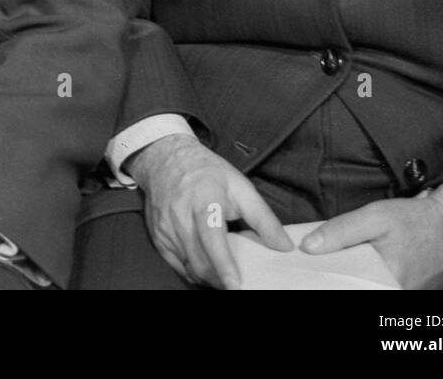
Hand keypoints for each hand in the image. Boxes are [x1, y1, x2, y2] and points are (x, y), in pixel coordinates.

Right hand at [131, 133, 291, 288]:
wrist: (165, 157)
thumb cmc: (208, 173)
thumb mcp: (241, 187)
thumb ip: (264, 218)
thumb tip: (284, 247)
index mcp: (204, 200)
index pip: (212, 237)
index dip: (223, 263)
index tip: (235, 285)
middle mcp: (180, 215)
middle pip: (200, 260)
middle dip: (221, 280)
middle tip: (240, 283)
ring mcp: (165, 228)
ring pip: (189, 267)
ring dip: (209, 278)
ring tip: (225, 276)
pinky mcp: (157, 237)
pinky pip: (177, 265)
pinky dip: (194, 272)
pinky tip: (207, 267)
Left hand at [301, 196, 442, 288]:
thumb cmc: (414, 221)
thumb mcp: (375, 216)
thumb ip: (341, 231)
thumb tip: (308, 246)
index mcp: (385, 280)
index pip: (343, 284)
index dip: (322, 273)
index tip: (303, 264)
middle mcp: (393, 293)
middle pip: (351, 286)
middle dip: (333, 273)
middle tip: (313, 260)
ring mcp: (399, 295)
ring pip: (361, 286)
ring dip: (346, 274)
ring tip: (331, 258)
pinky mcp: (403, 292)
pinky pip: (374, 285)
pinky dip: (361, 275)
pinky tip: (349, 262)